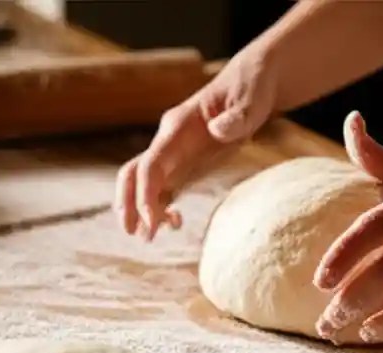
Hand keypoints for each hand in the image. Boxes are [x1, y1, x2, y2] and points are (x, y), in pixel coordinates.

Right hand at [115, 50, 277, 239]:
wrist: (254, 82)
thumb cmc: (252, 89)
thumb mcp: (251, 100)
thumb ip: (237, 117)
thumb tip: (218, 131)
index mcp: (179, 126)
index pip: (151, 163)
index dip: (146, 194)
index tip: (152, 222)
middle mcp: (170, 140)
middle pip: (134, 173)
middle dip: (128, 203)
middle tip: (135, 234)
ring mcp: (176, 152)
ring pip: (145, 183)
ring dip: (141, 210)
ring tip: (150, 238)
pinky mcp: (186, 162)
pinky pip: (164, 187)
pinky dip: (162, 207)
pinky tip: (175, 222)